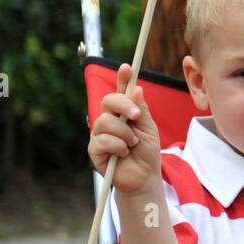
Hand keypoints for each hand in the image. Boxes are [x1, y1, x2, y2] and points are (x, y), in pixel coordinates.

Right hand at [87, 63, 162, 194]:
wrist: (144, 177)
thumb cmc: (147, 152)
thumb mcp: (149, 128)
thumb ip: (142, 110)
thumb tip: (136, 89)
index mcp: (124, 112)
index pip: (121, 92)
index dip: (122, 78)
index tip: (128, 67)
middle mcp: (109, 120)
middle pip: (108, 101)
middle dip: (124, 105)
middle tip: (137, 116)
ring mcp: (100, 134)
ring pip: (105, 121)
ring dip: (124, 133)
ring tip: (133, 144)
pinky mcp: (94, 149)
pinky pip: (102, 140)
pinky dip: (118, 146)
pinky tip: (123, 153)